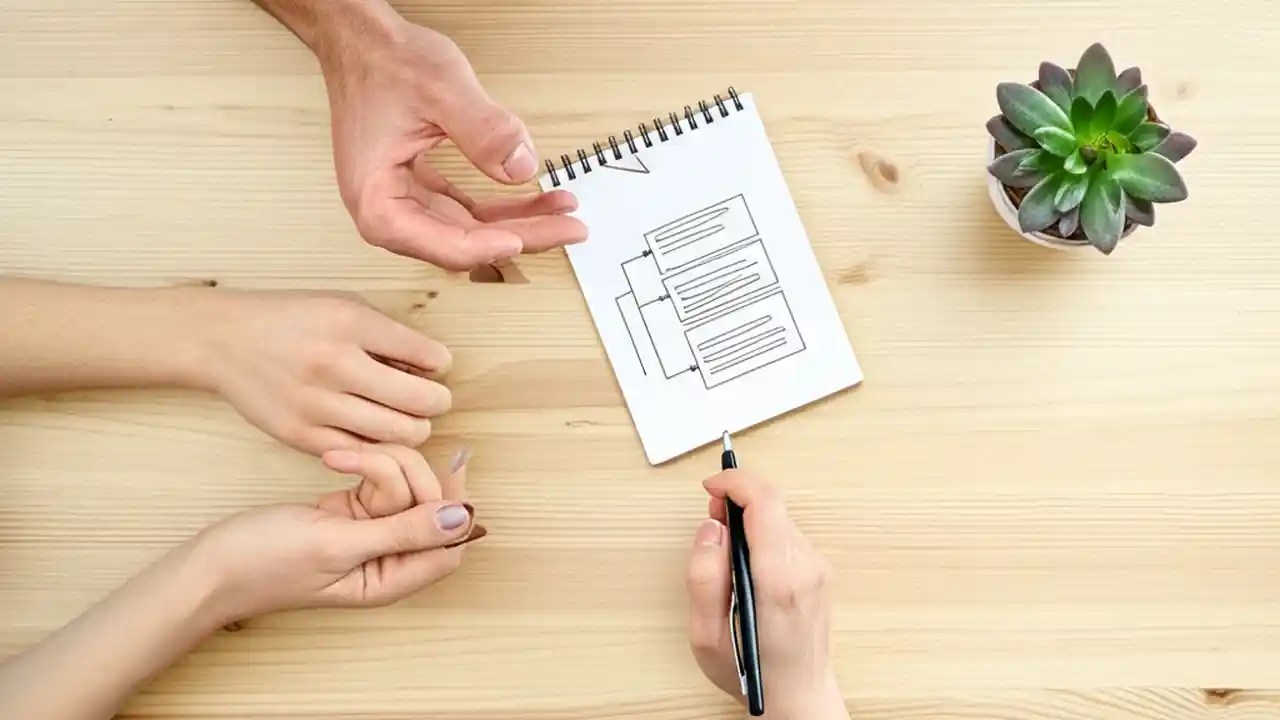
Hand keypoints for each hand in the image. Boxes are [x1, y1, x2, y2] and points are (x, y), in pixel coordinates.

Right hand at [194, 444, 483, 621]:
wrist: (208, 564)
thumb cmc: (264, 565)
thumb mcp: (337, 545)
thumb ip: (402, 531)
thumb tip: (461, 519)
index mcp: (391, 579)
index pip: (450, 544)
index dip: (456, 505)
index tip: (451, 462)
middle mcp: (387, 558)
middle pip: (429, 506)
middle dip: (406, 475)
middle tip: (363, 459)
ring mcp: (369, 532)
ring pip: (404, 486)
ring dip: (378, 464)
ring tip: (336, 457)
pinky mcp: (349, 511)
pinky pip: (377, 479)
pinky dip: (362, 463)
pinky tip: (332, 458)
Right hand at [198, 290, 451, 455]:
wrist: (222, 339)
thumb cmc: (292, 321)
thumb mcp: (344, 307)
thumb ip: (389, 335)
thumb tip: (434, 368)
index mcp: (350, 323)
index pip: (429, 356)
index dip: (440, 365)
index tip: (434, 366)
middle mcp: (333, 363)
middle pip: (420, 402)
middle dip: (436, 402)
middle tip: (430, 399)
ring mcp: (315, 404)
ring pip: (398, 434)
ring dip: (414, 428)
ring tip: (405, 416)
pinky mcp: (299, 435)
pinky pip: (361, 452)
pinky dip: (377, 445)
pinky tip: (373, 429)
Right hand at [318, 9, 586, 269]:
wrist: (362, 40)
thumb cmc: (382, 62)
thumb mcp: (442, 90)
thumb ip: (484, 131)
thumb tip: (521, 167)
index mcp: (375, 198)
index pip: (441, 243)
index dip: (489, 246)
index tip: (528, 237)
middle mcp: (384, 208)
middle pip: (463, 242)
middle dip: (522, 235)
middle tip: (570, 227)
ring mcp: (402, 199)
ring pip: (470, 228)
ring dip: (519, 222)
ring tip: (563, 211)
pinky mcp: (419, 186)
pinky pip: (466, 208)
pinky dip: (502, 206)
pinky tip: (535, 199)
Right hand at [686, 471, 848, 719]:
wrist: (800, 698)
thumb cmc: (754, 672)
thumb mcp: (706, 634)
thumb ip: (704, 576)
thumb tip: (711, 529)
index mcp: (778, 580)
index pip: (765, 502)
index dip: (734, 483)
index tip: (711, 488)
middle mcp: (805, 568)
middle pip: (772, 505)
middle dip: (736, 501)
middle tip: (711, 522)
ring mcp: (817, 569)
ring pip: (779, 519)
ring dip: (749, 521)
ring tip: (725, 550)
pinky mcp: (819, 572)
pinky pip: (787, 536)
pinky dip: (763, 536)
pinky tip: (747, 565)